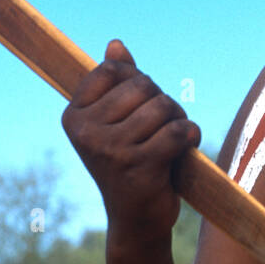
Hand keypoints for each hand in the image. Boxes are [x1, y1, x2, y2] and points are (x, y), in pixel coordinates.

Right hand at [61, 39, 200, 247]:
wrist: (136, 219)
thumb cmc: (129, 162)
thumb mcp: (118, 121)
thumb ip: (118, 82)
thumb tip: (115, 44)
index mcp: (74, 116)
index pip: (112, 70)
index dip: (138, 81)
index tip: (140, 106)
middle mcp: (86, 132)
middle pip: (142, 86)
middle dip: (162, 101)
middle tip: (162, 126)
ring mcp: (110, 150)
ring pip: (163, 107)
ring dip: (178, 118)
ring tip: (172, 139)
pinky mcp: (139, 167)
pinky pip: (177, 131)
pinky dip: (190, 135)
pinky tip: (186, 148)